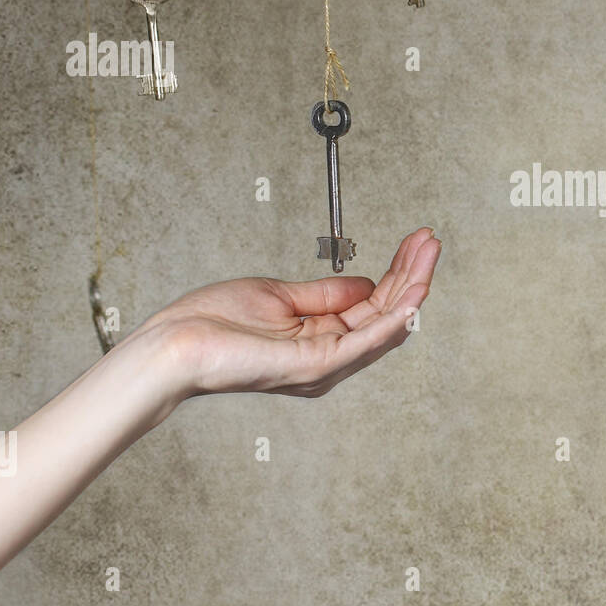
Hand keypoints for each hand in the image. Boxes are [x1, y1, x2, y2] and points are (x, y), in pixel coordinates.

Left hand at [134, 227, 440, 398]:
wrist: (175, 346)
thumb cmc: (213, 324)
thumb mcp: (279, 296)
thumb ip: (325, 294)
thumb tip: (366, 285)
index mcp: (321, 341)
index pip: (374, 305)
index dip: (397, 272)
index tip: (414, 242)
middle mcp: (331, 357)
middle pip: (387, 313)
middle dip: (413, 273)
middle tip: (430, 240)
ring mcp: (327, 364)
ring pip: (387, 324)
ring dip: (413, 285)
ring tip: (429, 251)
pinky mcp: (318, 365)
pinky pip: (368, 340)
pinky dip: (395, 314)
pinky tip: (414, 291)